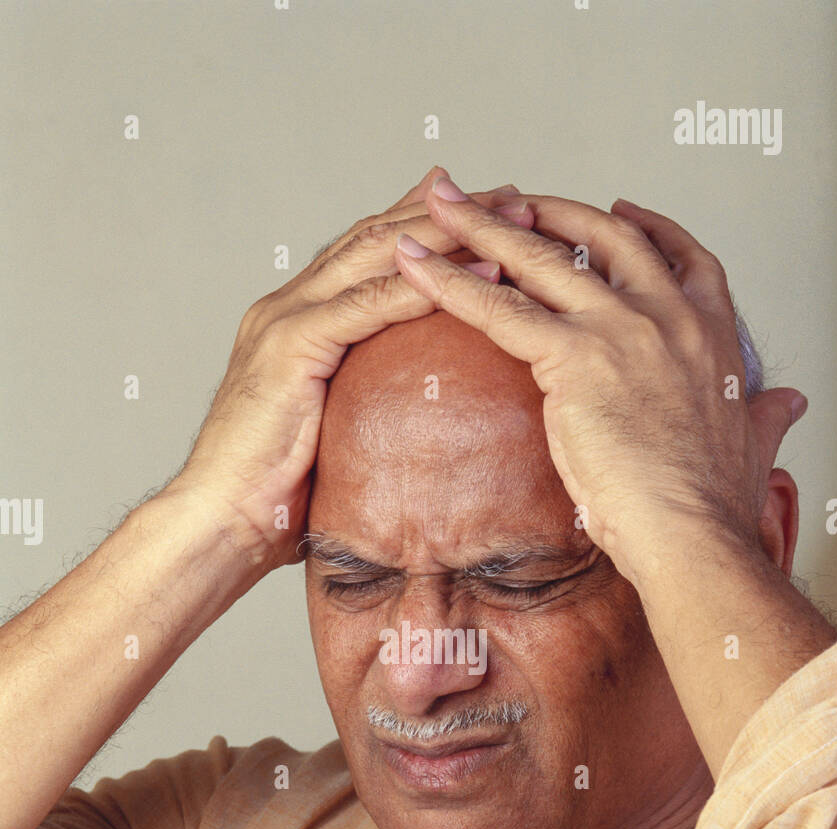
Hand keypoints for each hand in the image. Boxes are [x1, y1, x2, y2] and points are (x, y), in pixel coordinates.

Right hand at [166, 168, 527, 569]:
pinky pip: (368, 306)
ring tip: (510, 221)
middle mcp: (287, 305)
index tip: (487, 214)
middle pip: (377, 237)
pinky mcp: (290, 346)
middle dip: (448, 213)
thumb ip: (360, 405)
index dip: (425, 227)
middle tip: (513, 197)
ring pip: (376, 256)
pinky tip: (477, 279)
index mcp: (296, 320)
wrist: (221, 520)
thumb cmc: (275, 494)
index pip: (368, 255)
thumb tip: (412, 422)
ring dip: (449, 235)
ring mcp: (285, 319)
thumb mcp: (332, 433)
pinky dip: (425, 289)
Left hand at [392, 178, 805, 578]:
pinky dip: (450, 284)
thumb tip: (788, 404)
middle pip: (598, 235)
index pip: (679, 253)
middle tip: (504, 193)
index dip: (645, 226)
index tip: (620, 209)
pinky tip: (416, 268)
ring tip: (439, 206)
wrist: (692, 534)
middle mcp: (668, 313)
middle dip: (546, 208)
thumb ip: (766, 415)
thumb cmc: (713, 506)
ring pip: (539, 257)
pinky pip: (498, 309)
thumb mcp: (753, 444)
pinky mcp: (575, 356)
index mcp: (711, 329)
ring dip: (481, 225)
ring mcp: (621, 328)